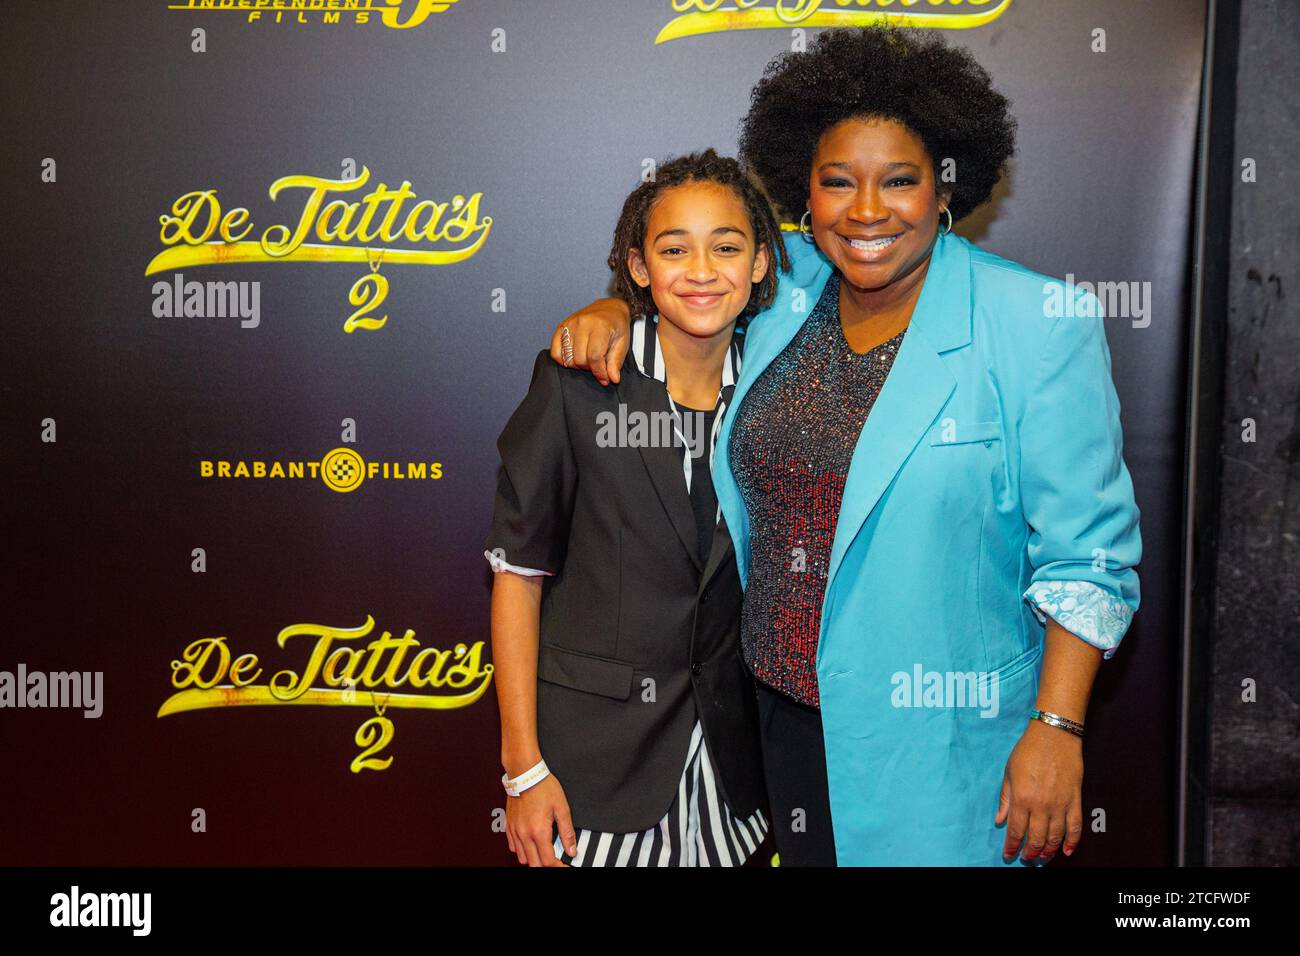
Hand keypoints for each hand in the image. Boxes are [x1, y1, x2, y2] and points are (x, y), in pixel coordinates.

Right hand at [505, 774, 577, 866]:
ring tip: (543, 852)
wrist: (525, 774)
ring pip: (522, 858)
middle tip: (555, 860)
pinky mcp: (509, 826)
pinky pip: (512, 847)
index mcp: (539, 831)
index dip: (558, 866)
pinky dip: (522, 850)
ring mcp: (515, 831)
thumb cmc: (543, 787)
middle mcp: (524, 834)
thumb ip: (567, 832)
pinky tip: (530, 844)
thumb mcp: (562, 808)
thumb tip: (572, 850)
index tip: (564, 864)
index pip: (548, 861)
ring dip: (533, 859)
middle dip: (546, 865)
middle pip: (534, 864)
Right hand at [549, 298, 630, 385]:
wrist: (609, 309)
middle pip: (580, 359)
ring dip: (578, 364)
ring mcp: (570, 324)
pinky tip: (574, 358)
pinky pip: (555, 352)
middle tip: (597, 364)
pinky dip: (563, 360)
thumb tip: (612, 378)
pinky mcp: (561, 327)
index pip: (594, 357)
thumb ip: (616, 362)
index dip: (599, 372)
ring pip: (568, 358)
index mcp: (600, 326)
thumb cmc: (616, 325)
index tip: (604, 378)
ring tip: (587, 359)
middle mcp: (583, 323)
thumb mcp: (623, 343)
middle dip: (590, 368)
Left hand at [995, 720, 1083, 863]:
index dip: (1012, 846)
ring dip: (1048, 851)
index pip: (1016, 831)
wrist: (1054, 735)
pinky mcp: (1075, 800)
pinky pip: (1075, 827)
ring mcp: (1060, 804)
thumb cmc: (1028, 750)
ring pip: (1055, 837)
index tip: (1009, 854)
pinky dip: (1072, 842)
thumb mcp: (1009, 772)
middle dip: (1030, 852)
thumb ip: (1005, 798)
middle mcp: (1041, 805)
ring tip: (1042, 857)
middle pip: (1036, 838)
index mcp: (1021, 798)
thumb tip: (999, 819)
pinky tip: (1067, 850)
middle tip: (1026, 857)